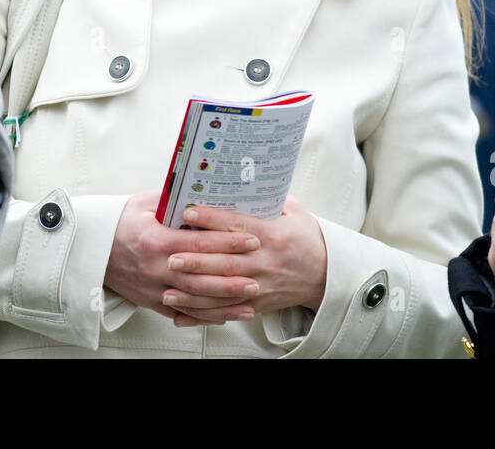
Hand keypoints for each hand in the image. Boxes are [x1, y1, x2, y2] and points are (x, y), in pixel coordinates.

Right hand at [103, 192, 262, 323]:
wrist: (91, 247)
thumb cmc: (121, 222)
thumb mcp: (146, 203)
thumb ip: (176, 202)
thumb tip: (207, 194)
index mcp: (156, 239)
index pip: (200, 243)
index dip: (228, 243)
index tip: (251, 240)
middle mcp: (156, 267)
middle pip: (201, 277)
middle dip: (232, 278)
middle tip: (258, 277)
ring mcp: (154, 287)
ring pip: (194, 299)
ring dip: (224, 302)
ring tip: (250, 301)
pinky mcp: (151, 301)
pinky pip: (182, 312)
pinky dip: (205, 316)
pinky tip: (225, 315)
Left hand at [161, 196, 327, 326]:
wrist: (326, 273)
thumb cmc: (305, 237)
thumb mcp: (292, 211)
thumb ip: (266, 199)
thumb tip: (238, 181)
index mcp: (273, 234)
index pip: (237, 225)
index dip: (211, 219)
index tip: (187, 213)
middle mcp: (265, 261)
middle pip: (226, 261)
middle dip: (197, 259)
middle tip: (170, 255)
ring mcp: (261, 284)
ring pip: (223, 289)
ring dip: (194, 290)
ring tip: (169, 286)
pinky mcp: (257, 302)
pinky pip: (227, 310)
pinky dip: (203, 314)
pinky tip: (181, 313)